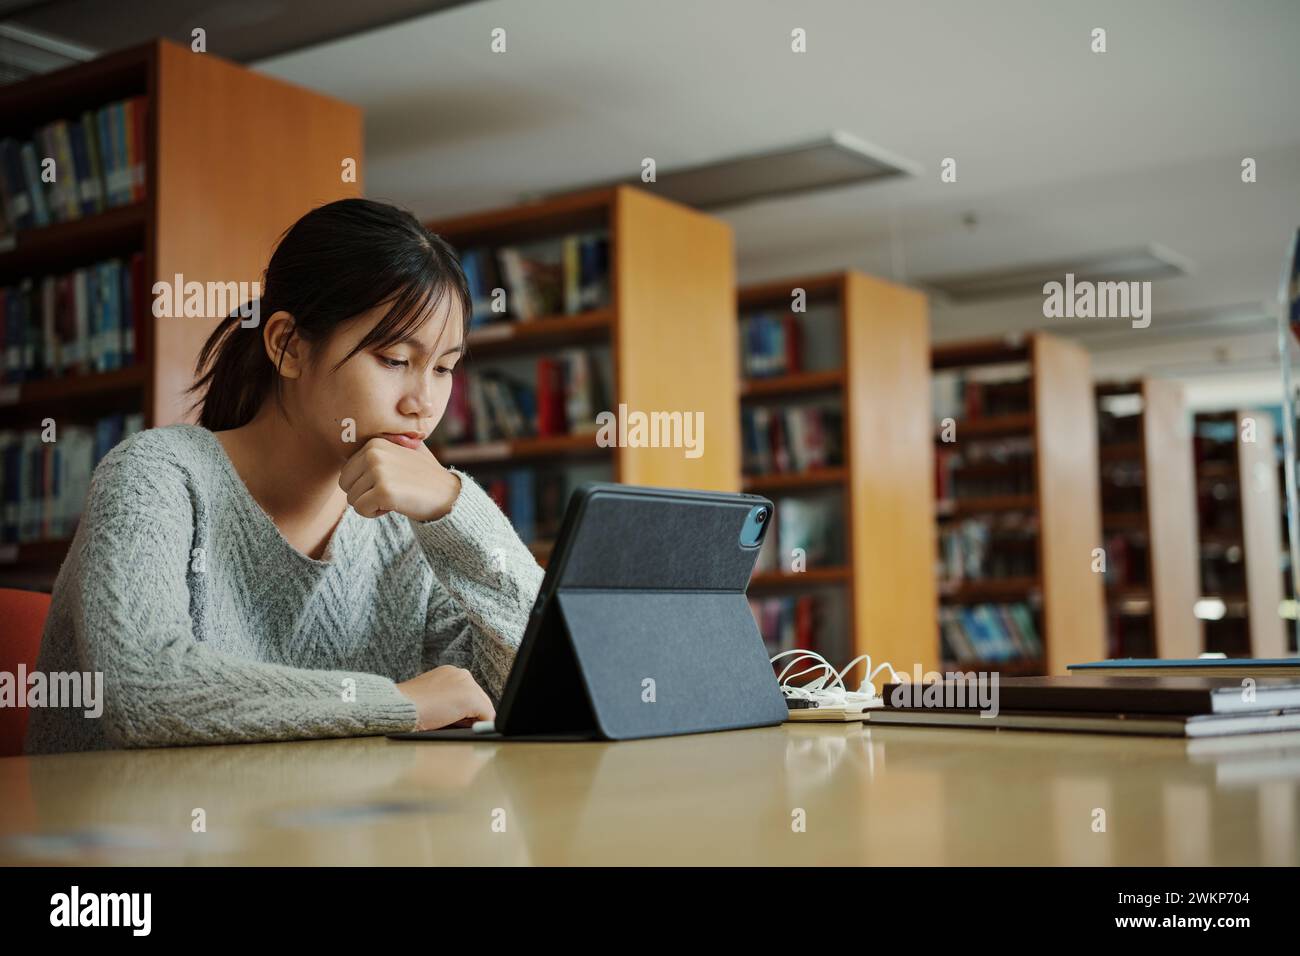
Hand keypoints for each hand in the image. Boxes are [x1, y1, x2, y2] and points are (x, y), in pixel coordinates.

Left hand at [339, 436, 460, 521]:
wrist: (448, 494)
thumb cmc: (424, 475)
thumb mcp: (403, 451)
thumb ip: (380, 447)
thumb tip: (353, 434)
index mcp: (374, 442)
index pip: (347, 472)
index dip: (365, 483)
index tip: (389, 481)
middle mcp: (374, 453)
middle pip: (346, 485)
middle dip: (363, 494)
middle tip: (390, 491)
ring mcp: (379, 471)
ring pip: (352, 499)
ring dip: (371, 504)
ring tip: (395, 496)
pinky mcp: (384, 491)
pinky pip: (361, 510)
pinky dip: (375, 513)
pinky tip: (395, 505)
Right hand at [396, 665, 495, 730]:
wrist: (399, 706)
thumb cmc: (409, 707)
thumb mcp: (430, 699)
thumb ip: (447, 702)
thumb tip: (466, 718)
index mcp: (450, 673)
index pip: (468, 692)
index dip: (464, 710)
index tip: (456, 720)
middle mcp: (461, 674)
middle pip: (479, 699)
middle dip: (471, 715)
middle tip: (456, 725)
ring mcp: (468, 685)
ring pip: (484, 707)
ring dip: (473, 720)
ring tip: (454, 725)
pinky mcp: (471, 698)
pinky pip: (487, 716)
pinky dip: (481, 726)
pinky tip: (466, 730)